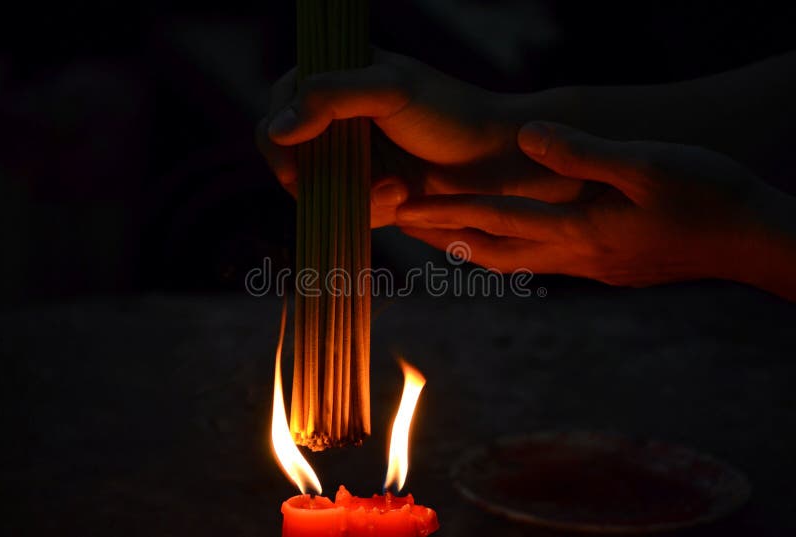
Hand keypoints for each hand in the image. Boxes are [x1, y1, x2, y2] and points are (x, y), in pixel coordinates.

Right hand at [256, 50, 586, 226]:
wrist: (497, 158)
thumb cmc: (450, 114)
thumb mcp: (390, 90)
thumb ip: (330, 97)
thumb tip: (275, 128)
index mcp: (337, 79)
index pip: (279, 105)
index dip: (280, 138)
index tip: (299, 163)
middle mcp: (339, 118)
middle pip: (292, 155)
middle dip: (323, 177)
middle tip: (366, 180)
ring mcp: (354, 156)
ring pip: (317, 189)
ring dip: (354, 196)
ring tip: (397, 190)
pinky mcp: (370, 189)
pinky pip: (346, 209)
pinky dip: (371, 209)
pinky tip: (404, 197)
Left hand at [396, 121, 790, 287]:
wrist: (752, 242)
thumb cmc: (707, 196)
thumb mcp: (649, 165)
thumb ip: (584, 153)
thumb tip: (529, 137)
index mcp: (579, 230)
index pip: (493, 221)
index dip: (443, 213)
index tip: (399, 208)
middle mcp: (574, 256)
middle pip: (490, 250)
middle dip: (442, 237)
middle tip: (398, 224)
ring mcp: (587, 267)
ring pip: (510, 260)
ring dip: (469, 246)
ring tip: (436, 233)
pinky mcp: (602, 268)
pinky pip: (536, 261)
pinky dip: (505, 249)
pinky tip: (500, 241)